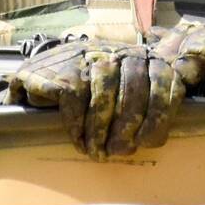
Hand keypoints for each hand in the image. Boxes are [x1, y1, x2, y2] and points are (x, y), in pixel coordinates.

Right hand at [4, 38, 183, 159]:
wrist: (41, 73)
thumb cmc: (90, 90)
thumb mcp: (122, 91)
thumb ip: (143, 108)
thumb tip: (155, 140)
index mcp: (140, 57)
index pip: (164, 78)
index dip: (160, 114)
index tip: (148, 142)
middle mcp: (118, 52)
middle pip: (134, 93)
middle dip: (127, 130)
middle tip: (119, 152)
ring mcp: (90, 57)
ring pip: (104, 99)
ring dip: (101, 132)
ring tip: (97, 152)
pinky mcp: (65, 69)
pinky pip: (76, 101)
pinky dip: (78, 127)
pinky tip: (79, 141)